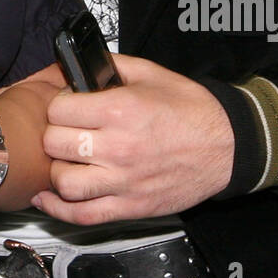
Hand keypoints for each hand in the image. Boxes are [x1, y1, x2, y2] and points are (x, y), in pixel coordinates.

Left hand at [31, 55, 233, 224]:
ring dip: (57, 170)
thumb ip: (111, 66)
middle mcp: (118, 148)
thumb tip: (81, 63)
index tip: (66, 105)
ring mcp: (124, 181)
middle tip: (65, 131)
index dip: (57, 104)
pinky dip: (59, 208)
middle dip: (54, 134)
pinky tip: (50, 196)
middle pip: (55, 144)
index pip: (59, 109)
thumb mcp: (151, 73)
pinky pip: (83, 215)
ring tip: (66, 160)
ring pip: (63, 182)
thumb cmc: (192, 110)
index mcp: (120, 110)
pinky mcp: (131, 206)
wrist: (228, 145)